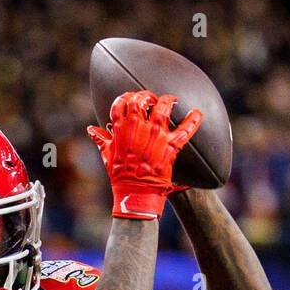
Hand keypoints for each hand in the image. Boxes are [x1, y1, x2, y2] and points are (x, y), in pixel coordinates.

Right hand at [87, 91, 201, 219]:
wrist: (135, 193)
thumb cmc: (120, 176)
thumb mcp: (106, 156)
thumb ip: (101, 140)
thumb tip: (91, 130)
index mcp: (121, 129)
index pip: (121, 103)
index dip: (127, 97)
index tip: (132, 98)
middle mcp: (138, 128)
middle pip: (141, 100)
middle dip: (146, 96)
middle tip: (151, 99)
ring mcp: (156, 135)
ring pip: (163, 108)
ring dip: (167, 100)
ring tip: (171, 100)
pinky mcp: (171, 145)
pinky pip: (185, 129)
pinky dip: (194, 120)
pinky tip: (198, 112)